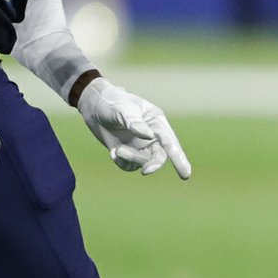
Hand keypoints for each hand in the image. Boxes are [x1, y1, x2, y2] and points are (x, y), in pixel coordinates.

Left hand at [76, 78, 190, 178]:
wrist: (92, 105)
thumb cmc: (111, 102)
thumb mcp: (122, 110)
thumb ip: (135, 123)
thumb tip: (149, 137)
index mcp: (156, 122)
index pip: (171, 143)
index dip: (179, 159)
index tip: (185, 175)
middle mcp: (151, 136)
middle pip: (159, 156)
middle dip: (153, 164)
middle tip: (145, 171)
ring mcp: (139, 145)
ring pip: (143, 162)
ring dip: (132, 160)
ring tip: (117, 150)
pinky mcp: (127, 152)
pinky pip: (129, 166)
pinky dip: (122, 162)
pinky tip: (113, 152)